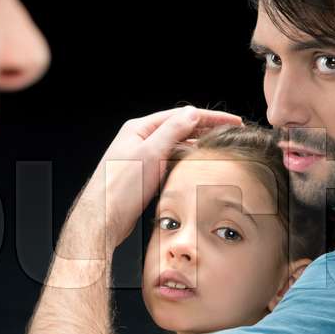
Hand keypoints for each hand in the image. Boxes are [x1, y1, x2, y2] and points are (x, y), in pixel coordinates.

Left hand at [72, 106, 243, 246]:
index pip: (181, 115)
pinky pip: (170, 162)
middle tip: (231, 133)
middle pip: (179, 129)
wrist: (102, 220)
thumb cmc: (119, 189)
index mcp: (139, 129)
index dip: (210, 117)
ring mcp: (141, 157)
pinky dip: (186, 161)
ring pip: (175, 146)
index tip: (232, 121)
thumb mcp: (150, 154)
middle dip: (206, 130)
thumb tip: (192, 114)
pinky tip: (197, 166)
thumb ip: (172, 131)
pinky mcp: (143, 175)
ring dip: (197, 145)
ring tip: (219, 148)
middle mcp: (139, 140)